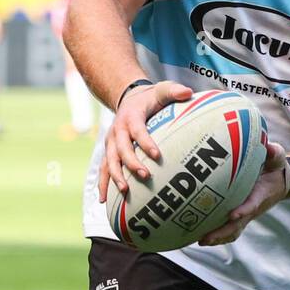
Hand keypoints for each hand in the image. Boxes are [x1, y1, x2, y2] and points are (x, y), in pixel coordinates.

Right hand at [97, 80, 193, 202]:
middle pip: (121, 149)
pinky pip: (103, 169)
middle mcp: (118, 131)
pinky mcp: (109, 151)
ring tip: (125, 191)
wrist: (129, 99)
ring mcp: (111, 142)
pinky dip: (102, 183)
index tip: (157, 155)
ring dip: (115, 177)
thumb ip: (174, 91)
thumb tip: (188, 92)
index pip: (138, 131)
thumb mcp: (162, 90)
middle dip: (132, 163)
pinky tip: (102, 200)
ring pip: (109, 161)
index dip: (146, 142)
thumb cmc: (151, 98)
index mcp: (131, 117)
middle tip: (146, 176)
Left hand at [198, 143, 287, 245]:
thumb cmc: (275, 166)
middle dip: (222, 232)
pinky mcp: (241, 216)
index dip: (244, 210)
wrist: (280, 180)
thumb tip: (267, 147)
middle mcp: (253, 207)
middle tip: (206, 238)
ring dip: (218, 237)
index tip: (233, 214)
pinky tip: (201, 238)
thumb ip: (273, 152)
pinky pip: (230, 229)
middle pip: (238, 225)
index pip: (253, 204)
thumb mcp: (276, 156)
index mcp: (262, 193)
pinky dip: (218, 236)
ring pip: (233, 230)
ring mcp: (247, 214)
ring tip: (201, 241)